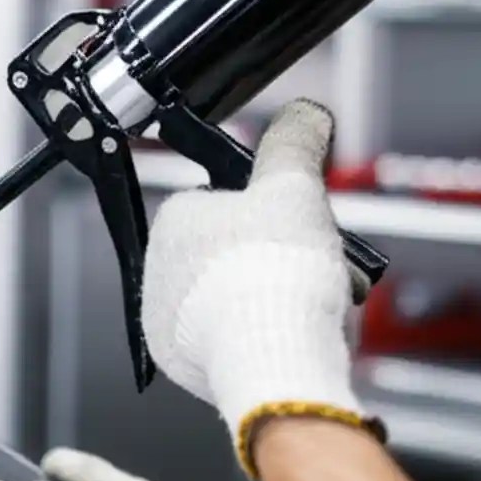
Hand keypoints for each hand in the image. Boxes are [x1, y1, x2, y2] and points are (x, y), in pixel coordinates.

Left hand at [141, 99, 364, 465]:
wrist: (274, 362)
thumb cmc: (274, 274)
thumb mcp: (294, 183)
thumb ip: (296, 141)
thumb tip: (304, 116)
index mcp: (173, 221)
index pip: (227, 200)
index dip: (275, 208)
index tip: (303, 219)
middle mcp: (159, 272)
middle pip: (237, 249)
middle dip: (286, 254)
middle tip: (321, 261)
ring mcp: (169, 323)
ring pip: (239, 294)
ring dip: (284, 291)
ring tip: (320, 296)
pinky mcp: (187, 365)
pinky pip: (235, 337)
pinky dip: (267, 330)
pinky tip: (296, 331)